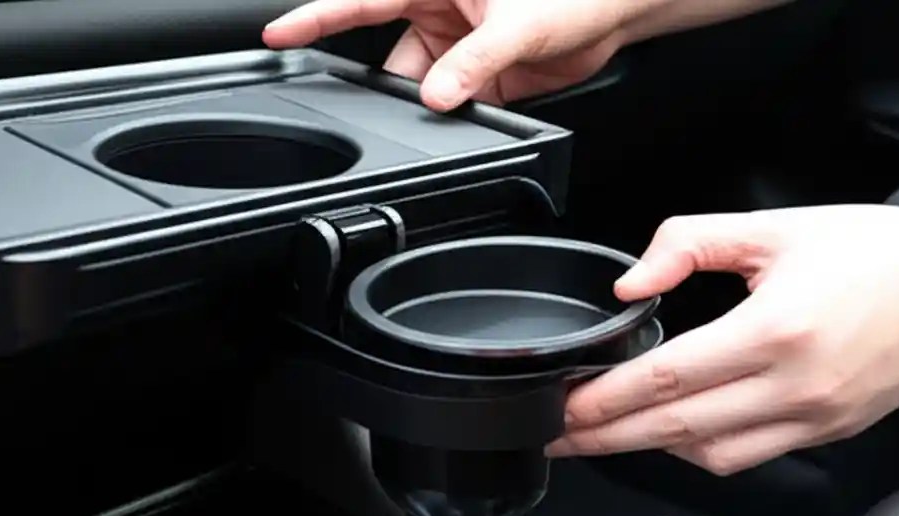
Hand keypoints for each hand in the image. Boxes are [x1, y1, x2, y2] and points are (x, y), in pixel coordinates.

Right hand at [262, 0, 631, 111]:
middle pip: (390, 57)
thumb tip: (437, 96)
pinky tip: (465, 121)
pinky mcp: (482, 76)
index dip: (315, 18)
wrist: (620, 11)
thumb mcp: (517, 24)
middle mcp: (440, 13)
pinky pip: (453, 102)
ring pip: (420, 86)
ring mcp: (459, 46)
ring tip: (450, 111)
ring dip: (428, 107)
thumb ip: (474, 63)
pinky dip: (455, 119)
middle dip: (390, 86)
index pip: (361, 1)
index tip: (278, 35)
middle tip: (404, 105)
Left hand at [546, 203, 898, 474]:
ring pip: (710, 455)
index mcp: (776, 330)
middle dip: (605, 438)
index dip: (603, 399)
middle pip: (674, 429)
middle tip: (557, 439)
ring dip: (650, 450)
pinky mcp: (830, 432)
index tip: (563, 405)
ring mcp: (814, 417)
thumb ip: (689, 243)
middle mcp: (795, 386)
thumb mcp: (775, 229)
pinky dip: (703, 451)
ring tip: (606, 436)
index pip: (664, 378)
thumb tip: (632, 282)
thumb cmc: (882, 252)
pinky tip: (675, 433)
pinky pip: (750, 456)